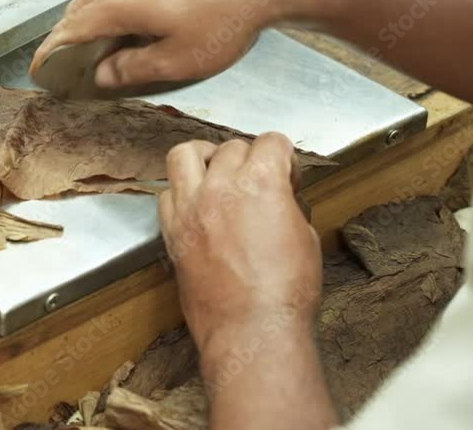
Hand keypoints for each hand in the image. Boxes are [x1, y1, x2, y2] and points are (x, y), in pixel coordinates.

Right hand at [30, 0, 306, 88]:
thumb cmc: (224, 20)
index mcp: (119, 6)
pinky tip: (129, 27)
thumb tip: (102, 74)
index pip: (68, 30)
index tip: (39, 68)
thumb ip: (131, 70)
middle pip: (79, 10)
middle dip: (65, 36)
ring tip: (93, 48)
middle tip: (62, 60)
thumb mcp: (175, 61)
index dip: (49, 52)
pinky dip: (112, 10)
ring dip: (89, 22)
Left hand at [158, 133, 322, 364]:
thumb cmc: (284, 293)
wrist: (252, 330)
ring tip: (215, 173)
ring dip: (203, 158)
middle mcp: (220, 188)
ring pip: (183, 155)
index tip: (285, 173)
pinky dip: (181, 194)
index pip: (270, 142)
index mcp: (261, 184)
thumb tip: (278, 200)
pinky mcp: (171, 232)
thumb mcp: (305, 238)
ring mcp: (190, 208)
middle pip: (230, 147)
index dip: (283, 156)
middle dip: (248, 158)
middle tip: (256, 181)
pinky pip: (166, 195)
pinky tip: (196, 206)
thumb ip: (286, 206)